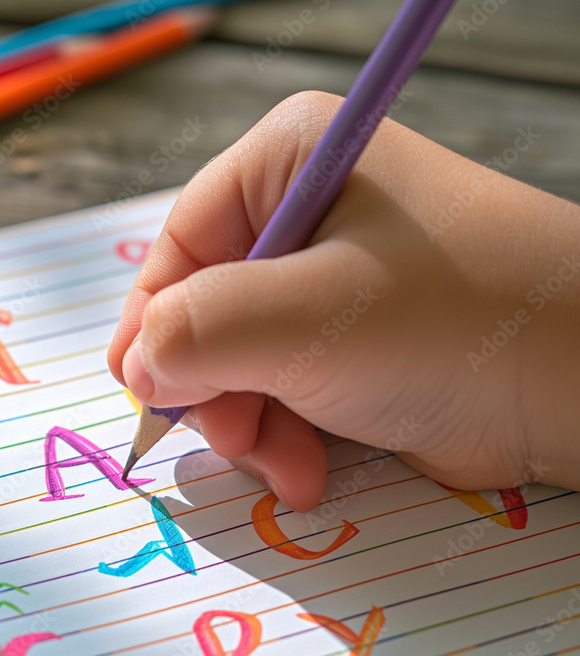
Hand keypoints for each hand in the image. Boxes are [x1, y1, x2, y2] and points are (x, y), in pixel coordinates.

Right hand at [108, 91, 579, 510]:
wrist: (576, 388)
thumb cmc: (448, 324)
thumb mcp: (301, 321)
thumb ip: (193, 335)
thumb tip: (138, 369)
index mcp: (288, 166)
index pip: (179, 245)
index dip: (151, 325)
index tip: (145, 395)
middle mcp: (303, 219)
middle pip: (202, 314)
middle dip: (213, 391)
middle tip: (234, 438)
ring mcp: (326, 290)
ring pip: (235, 367)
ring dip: (250, 429)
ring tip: (285, 465)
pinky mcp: (348, 350)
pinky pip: (277, 396)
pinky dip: (282, 441)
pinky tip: (307, 471)